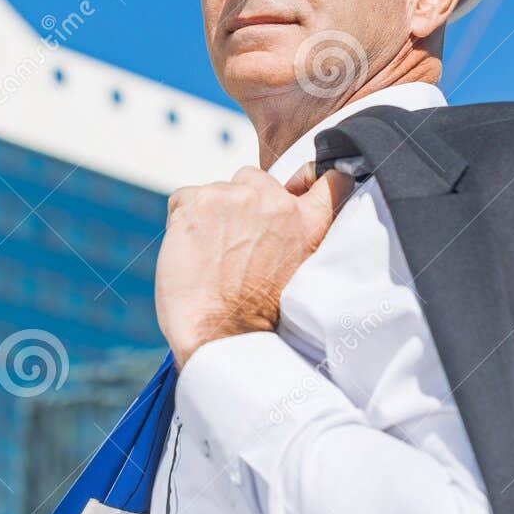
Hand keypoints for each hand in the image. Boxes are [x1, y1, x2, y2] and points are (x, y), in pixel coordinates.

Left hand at [155, 162, 353, 369]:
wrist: (220, 334)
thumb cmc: (256, 314)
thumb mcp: (300, 270)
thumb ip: (299, 233)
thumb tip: (287, 208)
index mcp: (309, 223)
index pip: (331, 181)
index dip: (312, 179)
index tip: (301, 187)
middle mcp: (275, 203)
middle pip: (255, 179)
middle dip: (244, 203)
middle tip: (236, 243)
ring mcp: (235, 198)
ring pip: (218, 189)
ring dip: (211, 214)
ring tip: (211, 254)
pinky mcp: (197, 202)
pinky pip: (185, 198)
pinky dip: (183, 219)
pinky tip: (190, 250)